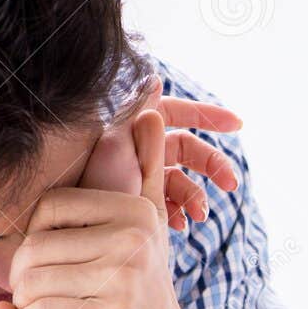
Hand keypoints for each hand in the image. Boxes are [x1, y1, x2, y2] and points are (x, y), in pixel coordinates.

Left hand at [11, 110, 232, 308]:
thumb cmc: (141, 295)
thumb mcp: (146, 230)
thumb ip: (143, 169)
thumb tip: (150, 107)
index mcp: (135, 213)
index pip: (48, 210)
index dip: (40, 243)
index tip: (60, 270)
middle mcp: (135, 240)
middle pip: (33, 249)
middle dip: (28, 283)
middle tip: (48, 303)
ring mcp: (124, 280)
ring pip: (30, 285)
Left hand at [90, 75, 244, 231]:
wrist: (69, 232)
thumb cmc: (92, 188)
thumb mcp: (117, 147)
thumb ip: (142, 115)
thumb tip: (155, 76)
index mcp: (136, 129)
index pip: (179, 113)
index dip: (209, 116)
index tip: (238, 125)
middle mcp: (140, 150)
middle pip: (188, 149)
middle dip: (213, 166)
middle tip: (231, 184)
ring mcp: (141, 178)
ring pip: (182, 180)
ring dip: (196, 196)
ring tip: (197, 216)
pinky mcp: (139, 204)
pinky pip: (169, 203)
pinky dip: (179, 212)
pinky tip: (180, 225)